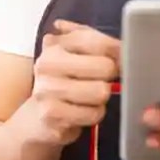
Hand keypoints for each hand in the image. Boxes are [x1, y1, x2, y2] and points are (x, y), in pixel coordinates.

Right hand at [27, 20, 120, 145]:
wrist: (35, 118)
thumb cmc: (62, 83)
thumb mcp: (74, 55)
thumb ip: (97, 41)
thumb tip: (122, 41)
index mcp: (55, 45)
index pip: (98, 42)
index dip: (119, 52)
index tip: (123, 60)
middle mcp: (47, 64)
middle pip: (105, 67)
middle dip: (109, 77)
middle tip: (100, 81)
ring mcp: (47, 89)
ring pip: (101, 92)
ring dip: (101, 98)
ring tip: (88, 98)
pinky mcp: (51, 114)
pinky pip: (93, 113)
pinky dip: (93, 114)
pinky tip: (82, 112)